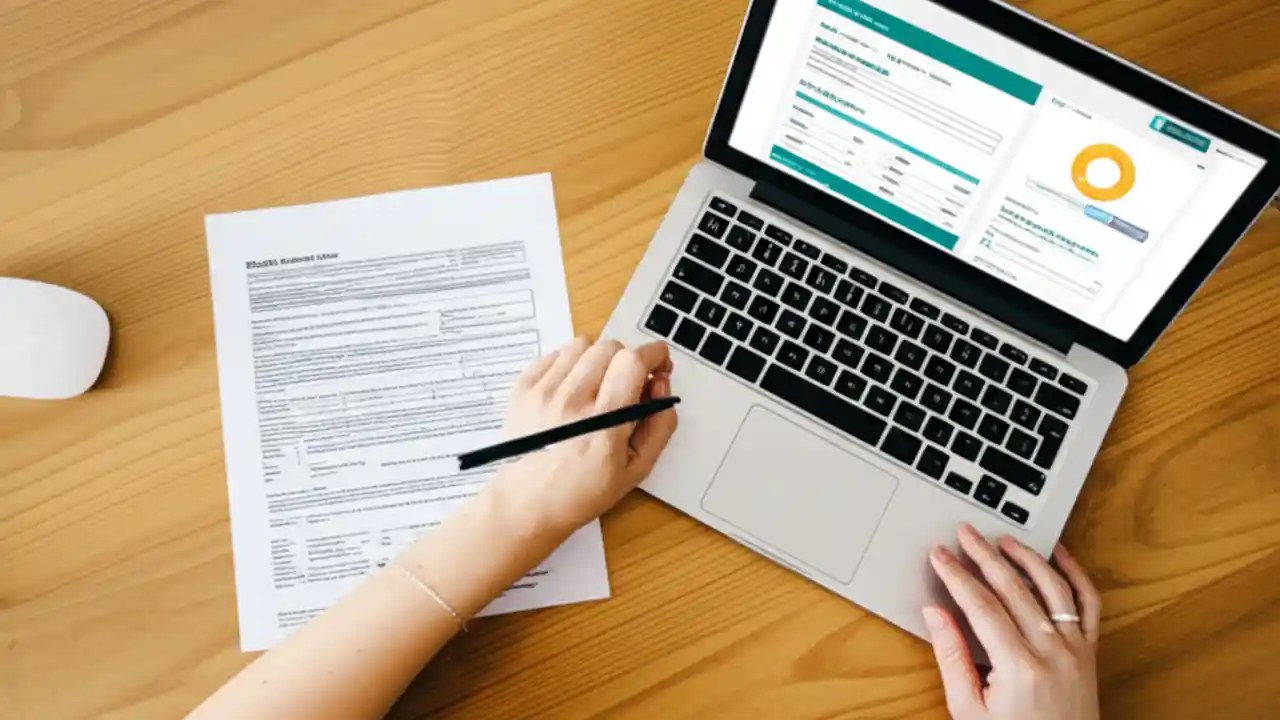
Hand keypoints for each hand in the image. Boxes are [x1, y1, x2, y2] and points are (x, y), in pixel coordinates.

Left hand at [488, 337, 677, 535]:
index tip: (659, 361)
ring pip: (582, 345)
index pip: (632, 362)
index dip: (653, 354)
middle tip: (627, 382)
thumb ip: (659, 424)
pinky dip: (569, 365)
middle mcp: (570, 403)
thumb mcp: (637, 469)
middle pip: (610, 347)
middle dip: (627, 360)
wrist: (528, 502)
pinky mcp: (522, 389)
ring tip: (597, 385)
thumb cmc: (582, 490)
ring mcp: (542, 393)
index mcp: (602, 425)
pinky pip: (555, 354)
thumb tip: (660, 384)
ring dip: (597, 359)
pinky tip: (571, 389)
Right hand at [924, 523, 1101, 719]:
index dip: (957, 576)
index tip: (940, 555)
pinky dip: (1076, 575)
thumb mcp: (968, 710)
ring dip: (1026, 557)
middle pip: (1013, 589)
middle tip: (965, 533)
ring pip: (1052, 588)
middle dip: (984, 556)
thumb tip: (936, 614)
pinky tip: (1060, 556)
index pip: (981, 606)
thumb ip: (952, 658)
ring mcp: (1075, 651)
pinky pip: (1088, 604)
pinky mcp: (1089, 654)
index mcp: (1019, 669)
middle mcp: (1052, 654)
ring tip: (1003, 540)